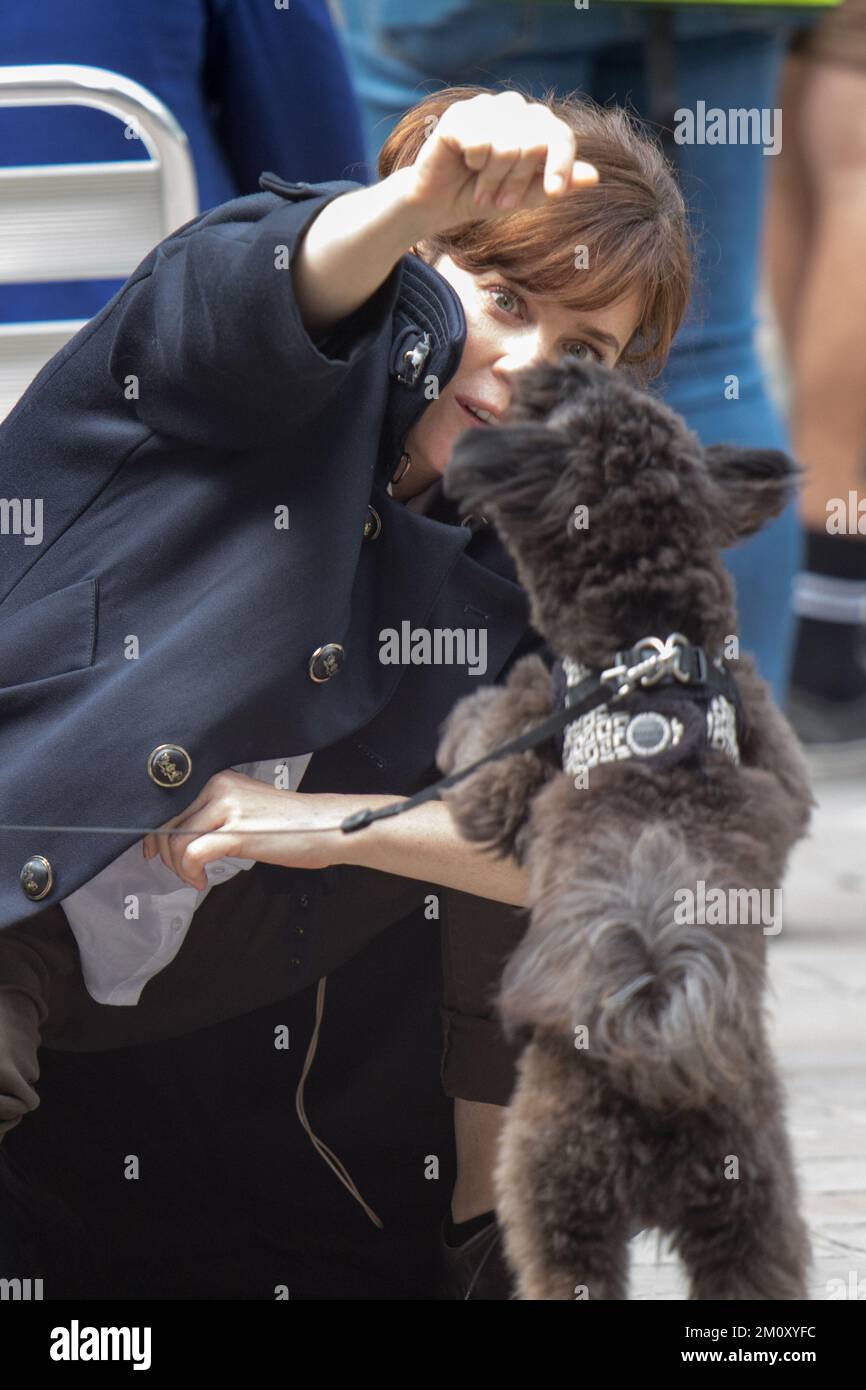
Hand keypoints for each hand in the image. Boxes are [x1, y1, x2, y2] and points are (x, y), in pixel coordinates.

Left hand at [141, 770, 357, 889]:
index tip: (152, 849)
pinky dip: (191, 872)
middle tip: (177, 870)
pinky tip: (201, 880)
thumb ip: (215, 813)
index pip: (170, 804)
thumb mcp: (246, 807)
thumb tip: (180, 834)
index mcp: (219, 779)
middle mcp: (219, 787)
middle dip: (165, 853)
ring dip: (179, 867)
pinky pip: (193, 854)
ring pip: (177, 841)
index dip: (155, 831)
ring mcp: (228, 808)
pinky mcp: (237, 832)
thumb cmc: (291, 824)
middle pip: (167, 822)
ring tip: (194, 877)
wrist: (327, 827)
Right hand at [405, 90, 597, 235]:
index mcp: (534, 124)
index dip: (561, 164)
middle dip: (518, 182)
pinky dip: (474, 164)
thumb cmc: (485, 198)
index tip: (554, 193)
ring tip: (482, 190)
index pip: (560, 136)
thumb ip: (555, 185)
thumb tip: (594, 176)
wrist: (438, 205)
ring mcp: (485, 107)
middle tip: (501, 202)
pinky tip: (464, 165)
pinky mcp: (459, 115)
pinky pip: (480, 143)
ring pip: (508, 145)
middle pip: (534, 143)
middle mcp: (513, 108)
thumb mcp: (524, 197)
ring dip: (494, 179)